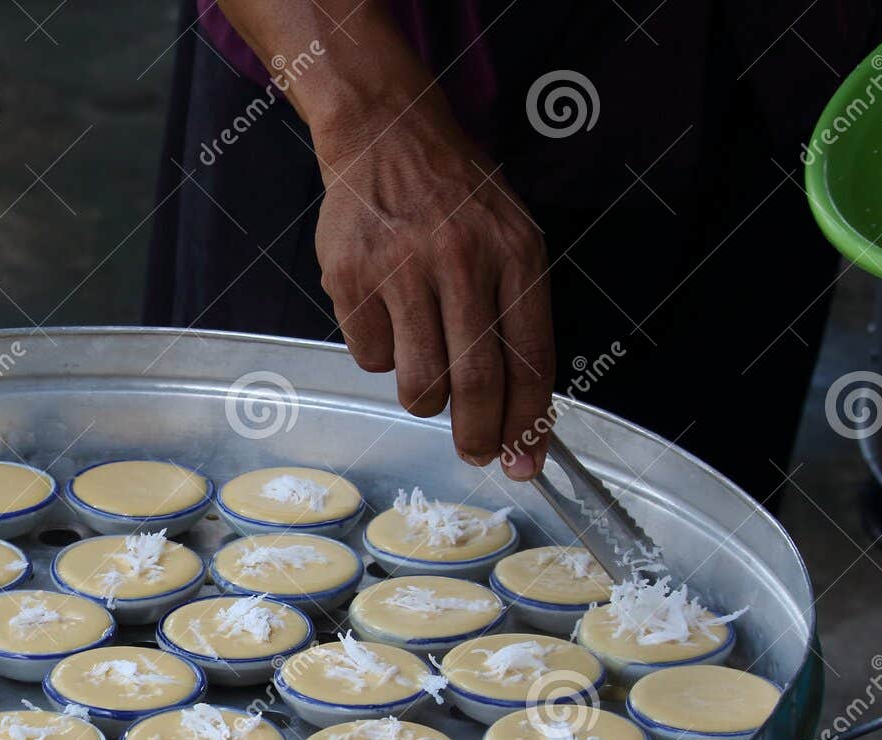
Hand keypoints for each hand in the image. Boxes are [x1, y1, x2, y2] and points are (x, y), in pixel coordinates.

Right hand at [311, 108, 555, 479]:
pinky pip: (368, 357)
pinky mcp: (351, 279)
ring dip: (424, 396)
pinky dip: (379, 356)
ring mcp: (402, 270)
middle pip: (475, 381)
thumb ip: (517, 314)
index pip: (530, 358)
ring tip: (424, 367)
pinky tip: (385, 318)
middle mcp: (462, 261)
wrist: (387, 133)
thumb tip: (517, 410)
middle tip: (476, 453)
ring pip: (418, 381)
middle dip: (478, 434)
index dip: (528, 422)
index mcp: (514, 253)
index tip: (524, 462)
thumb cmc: (455, 195)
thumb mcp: (510, 237)